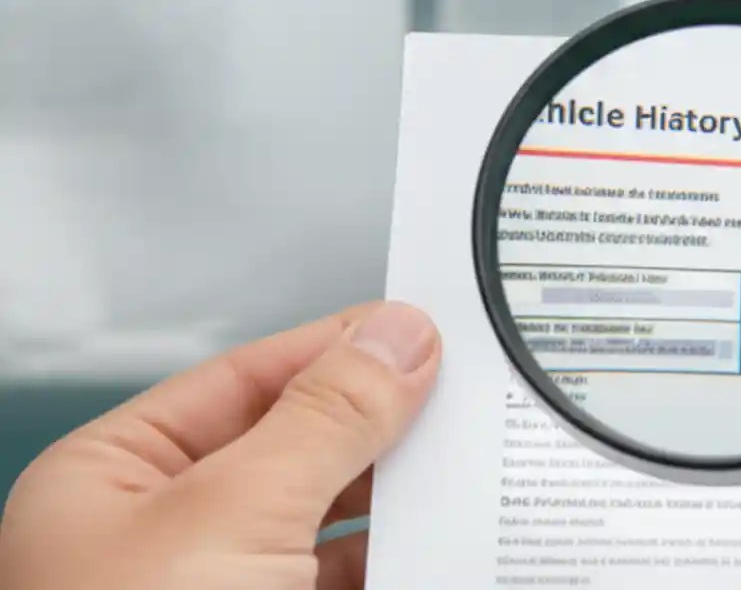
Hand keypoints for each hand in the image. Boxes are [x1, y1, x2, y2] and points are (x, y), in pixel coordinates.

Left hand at [0, 300, 441, 589]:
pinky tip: (449, 543)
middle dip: (381, 421)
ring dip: (402, 495)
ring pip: (331, 521)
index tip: (421, 328)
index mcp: (115, 480)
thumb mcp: (234, 517)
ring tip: (472, 460)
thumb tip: (395, 338)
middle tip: (467, 389)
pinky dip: (404, 561)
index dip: (337, 346)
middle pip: (295, 445)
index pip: (246, 378)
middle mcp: (165, 534)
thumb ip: (323, 420)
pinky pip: (351, 581)